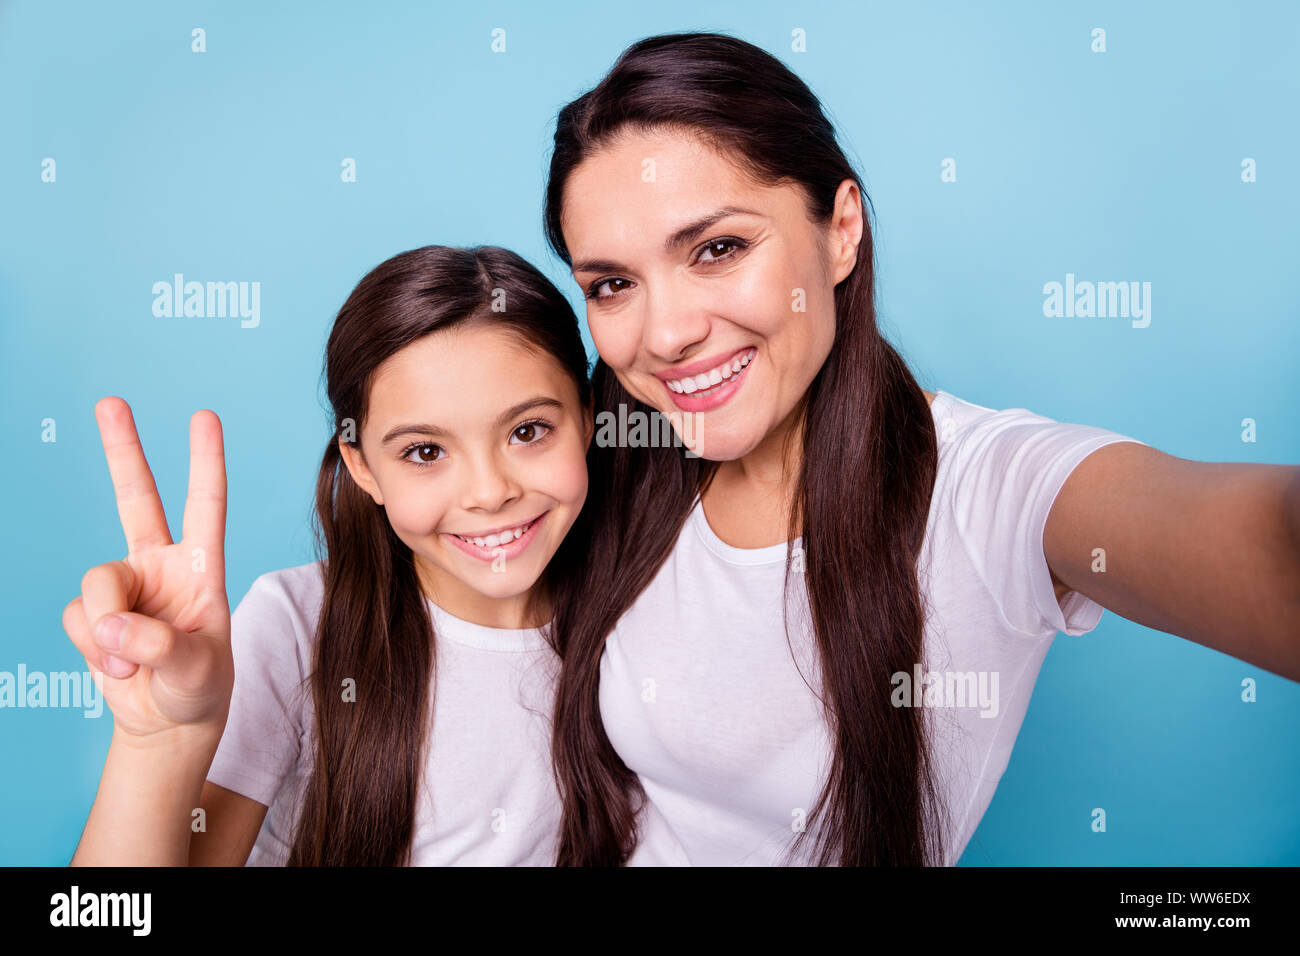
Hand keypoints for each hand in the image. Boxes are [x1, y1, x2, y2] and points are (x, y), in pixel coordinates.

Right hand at [62, 397, 233, 739]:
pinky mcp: (93, 612)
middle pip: (137, 498)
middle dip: (122, 450)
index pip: (205, 505)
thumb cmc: (200, 688)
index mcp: (201, 567)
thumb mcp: (198, 670)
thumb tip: (113, 625)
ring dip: (109, 630)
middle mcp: (160, 565)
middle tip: (111, 402)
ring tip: (133, 666)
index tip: (204, 417)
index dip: (205, 462)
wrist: (169, 723)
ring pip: (97, 583)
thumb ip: (161, 646)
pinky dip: (94, 649)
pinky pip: (79, 618)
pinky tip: (117, 669)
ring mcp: (123, 586)